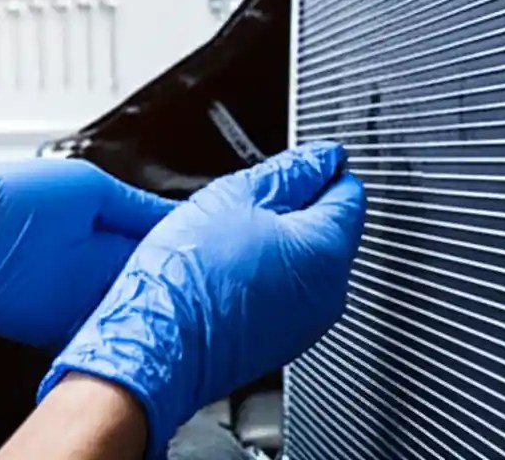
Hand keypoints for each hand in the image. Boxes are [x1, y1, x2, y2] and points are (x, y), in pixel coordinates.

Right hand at [0, 159, 179, 348]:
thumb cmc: (2, 213)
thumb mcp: (87, 186)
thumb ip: (137, 204)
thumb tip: (176, 212)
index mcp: (119, 273)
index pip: (181, 258)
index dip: (194, 234)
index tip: (208, 218)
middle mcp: (103, 308)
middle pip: (157, 280)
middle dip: (167, 255)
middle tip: (171, 220)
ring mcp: (77, 320)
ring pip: (122, 291)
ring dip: (129, 267)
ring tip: (109, 234)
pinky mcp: (52, 324)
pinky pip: (91, 300)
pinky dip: (95, 280)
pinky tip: (79, 254)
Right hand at [37, 143, 365, 457]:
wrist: (156, 345)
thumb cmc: (189, 278)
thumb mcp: (234, 197)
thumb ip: (288, 172)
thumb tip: (320, 158)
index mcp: (328, 250)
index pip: (348, 191)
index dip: (318, 169)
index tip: (292, 166)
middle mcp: (329, 292)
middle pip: (327, 229)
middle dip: (292, 208)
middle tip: (245, 204)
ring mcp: (306, 323)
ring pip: (303, 263)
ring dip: (274, 244)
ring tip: (227, 241)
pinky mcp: (280, 342)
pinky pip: (284, 295)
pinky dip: (262, 278)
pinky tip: (223, 274)